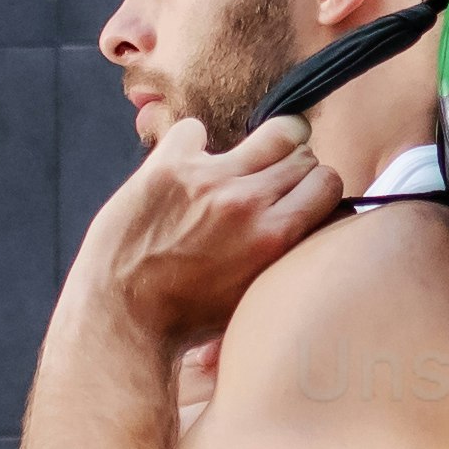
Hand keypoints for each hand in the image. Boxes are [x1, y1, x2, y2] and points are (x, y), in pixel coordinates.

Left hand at [79, 110, 343, 354]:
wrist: (120, 315)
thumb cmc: (185, 318)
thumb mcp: (255, 298)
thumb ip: (287, 258)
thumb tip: (317, 226)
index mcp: (276, 237)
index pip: (329, 181)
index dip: (317, 189)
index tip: (302, 197)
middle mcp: (249, 202)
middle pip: (302, 155)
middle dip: (293, 170)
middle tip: (271, 187)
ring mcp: (209, 178)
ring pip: (271, 132)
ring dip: (264, 146)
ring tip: (244, 165)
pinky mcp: (169, 166)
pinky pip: (195, 129)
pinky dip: (191, 146)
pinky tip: (184, 172)